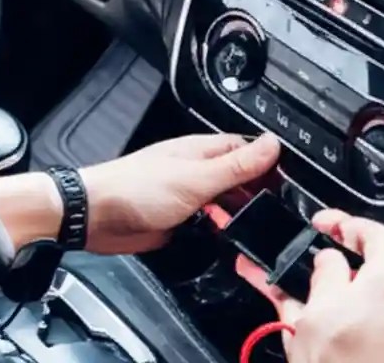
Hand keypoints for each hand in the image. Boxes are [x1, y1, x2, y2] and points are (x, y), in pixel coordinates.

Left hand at [79, 134, 279, 253]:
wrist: (96, 216)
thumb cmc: (136, 188)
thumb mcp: (197, 178)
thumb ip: (236, 165)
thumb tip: (272, 144)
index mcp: (203, 152)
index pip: (248, 151)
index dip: (270, 166)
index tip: (287, 183)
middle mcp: (197, 171)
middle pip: (240, 179)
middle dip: (257, 194)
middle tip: (272, 210)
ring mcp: (187, 196)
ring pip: (225, 203)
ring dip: (238, 214)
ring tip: (251, 226)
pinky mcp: (178, 220)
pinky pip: (208, 224)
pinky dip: (219, 230)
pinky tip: (226, 238)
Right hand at [238, 210, 383, 362]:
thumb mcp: (312, 314)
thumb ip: (325, 274)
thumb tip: (329, 261)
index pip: (379, 233)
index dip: (352, 226)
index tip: (332, 226)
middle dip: (361, 268)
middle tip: (330, 273)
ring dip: (373, 298)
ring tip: (341, 313)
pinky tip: (362, 334)